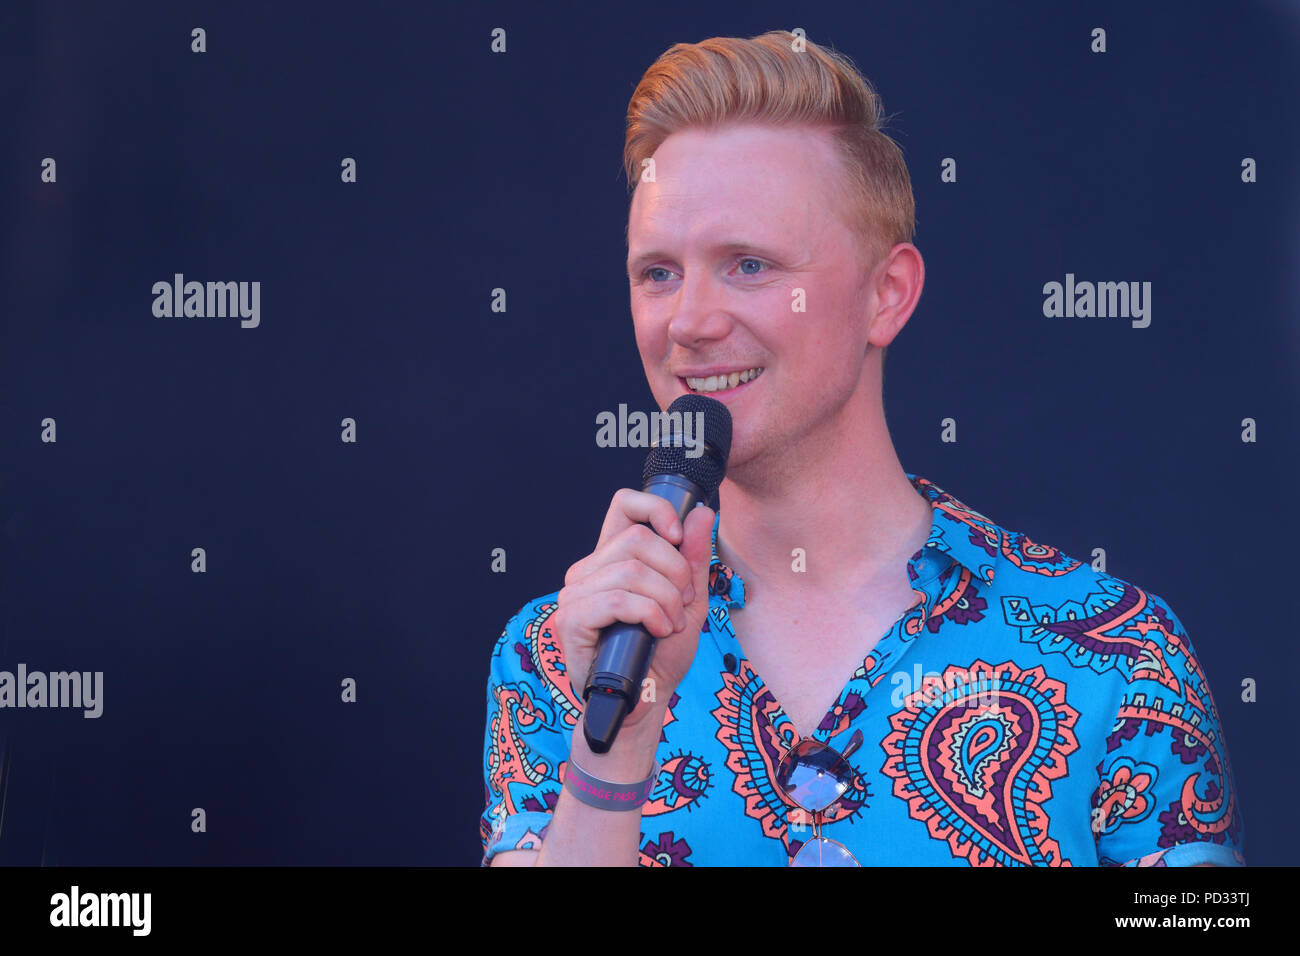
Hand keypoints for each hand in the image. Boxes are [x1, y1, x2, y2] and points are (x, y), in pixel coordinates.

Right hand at [552, 489, 714, 731]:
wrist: (645, 703)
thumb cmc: (661, 653)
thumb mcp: (690, 601)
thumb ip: (694, 558)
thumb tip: (702, 513)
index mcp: (613, 558)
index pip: (625, 505)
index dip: (655, 509)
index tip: (679, 538)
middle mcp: (588, 571)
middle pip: (637, 539)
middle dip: (675, 571)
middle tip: (684, 603)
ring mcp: (575, 594)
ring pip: (630, 570)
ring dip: (666, 599)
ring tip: (671, 624)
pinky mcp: (571, 621)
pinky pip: (618, 600)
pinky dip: (649, 614)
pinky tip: (658, 631)